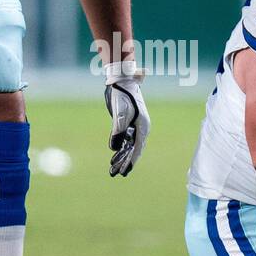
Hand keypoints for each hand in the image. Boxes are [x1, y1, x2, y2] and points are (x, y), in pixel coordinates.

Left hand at [103, 60, 149, 176]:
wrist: (121, 80)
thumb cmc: (122, 95)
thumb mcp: (119, 114)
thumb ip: (118, 131)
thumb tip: (114, 148)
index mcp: (143, 126)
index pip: (137, 148)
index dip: (131, 161)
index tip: (125, 172)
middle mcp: (141, 128)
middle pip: (134, 150)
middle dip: (125, 163)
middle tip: (117, 174)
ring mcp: (134, 126)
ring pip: (128, 147)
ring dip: (121, 158)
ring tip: (112, 170)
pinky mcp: (127, 124)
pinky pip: (124, 141)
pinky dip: (119, 150)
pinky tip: (113, 158)